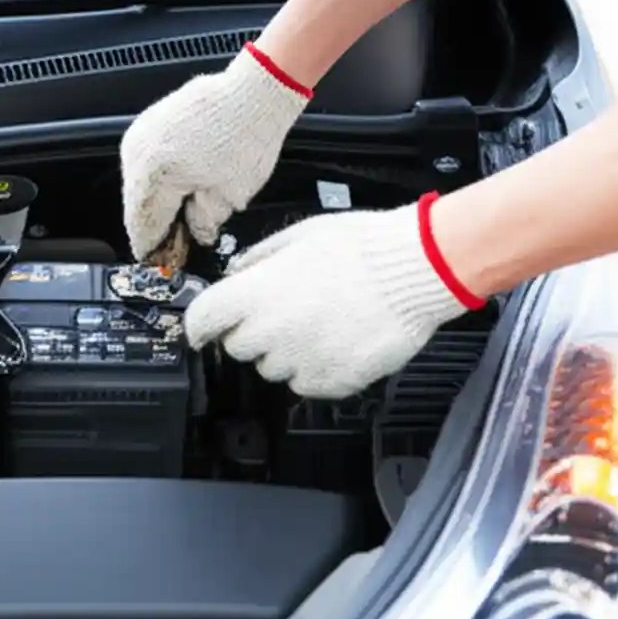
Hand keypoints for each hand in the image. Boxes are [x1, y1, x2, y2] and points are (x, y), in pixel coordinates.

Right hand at [120, 43, 311, 261]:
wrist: (256, 91)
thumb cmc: (247, 137)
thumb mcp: (229, 197)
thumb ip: (203, 224)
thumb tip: (194, 234)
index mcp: (153, 176)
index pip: (143, 226)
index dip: (154, 249)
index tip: (162, 260)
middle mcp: (139, 152)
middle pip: (137, 205)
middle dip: (156, 225)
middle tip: (176, 242)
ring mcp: (142, 133)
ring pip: (140, 183)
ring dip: (157, 201)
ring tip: (183, 214)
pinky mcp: (151, 121)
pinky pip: (146, 161)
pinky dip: (160, 178)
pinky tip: (182, 186)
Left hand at [183, 195, 483, 398]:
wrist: (417, 271)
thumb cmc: (362, 248)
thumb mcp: (298, 235)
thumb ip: (257, 259)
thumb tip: (236, 272)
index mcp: (254, 294)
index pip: (201, 320)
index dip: (201, 324)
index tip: (207, 326)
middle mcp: (270, 333)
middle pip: (237, 347)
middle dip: (252, 332)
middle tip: (285, 310)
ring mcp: (300, 362)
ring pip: (272, 368)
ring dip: (285, 351)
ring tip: (319, 321)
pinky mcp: (329, 382)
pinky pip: (306, 383)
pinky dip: (315, 367)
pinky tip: (337, 339)